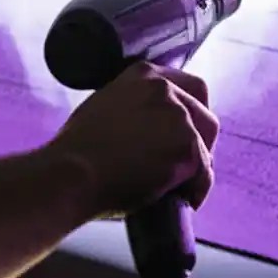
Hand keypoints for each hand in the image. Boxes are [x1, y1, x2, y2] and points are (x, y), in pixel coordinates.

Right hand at [44, 61, 219, 219]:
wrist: (71, 173)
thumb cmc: (77, 150)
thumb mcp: (104, 106)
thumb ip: (133, 106)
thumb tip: (148, 126)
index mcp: (144, 76)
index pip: (191, 87)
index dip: (193, 114)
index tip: (189, 133)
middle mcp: (166, 90)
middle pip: (206, 116)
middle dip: (200, 142)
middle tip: (186, 166)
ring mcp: (179, 119)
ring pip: (206, 148)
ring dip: (196, 169)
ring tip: (178, 188)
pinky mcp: (186, 149)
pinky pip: (204, 175)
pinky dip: (196, 191)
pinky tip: (182, 201)